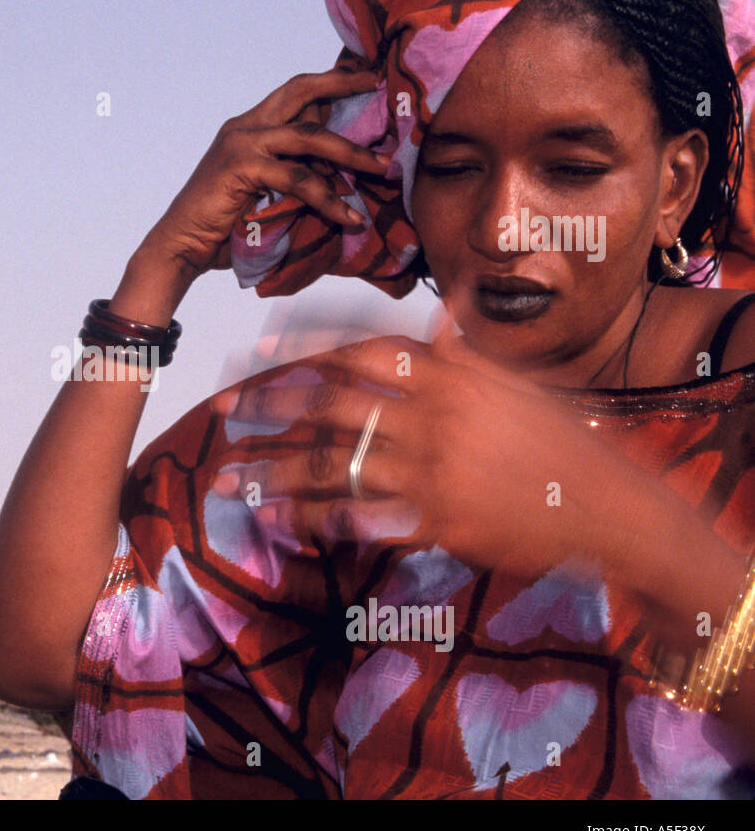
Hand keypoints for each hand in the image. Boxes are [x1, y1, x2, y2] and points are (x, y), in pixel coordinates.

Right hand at [145, 70, 388, 281]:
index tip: (363, 78)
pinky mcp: (242, 168)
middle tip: (376, 83)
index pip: (292, 94)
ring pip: (308, 137)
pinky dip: (327, 198)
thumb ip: (290, 176)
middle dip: (340, 84)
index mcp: (248, 128)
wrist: (182, 247)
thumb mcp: (263, 192)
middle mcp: (244, 127)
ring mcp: (242, 144)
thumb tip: (335, 176)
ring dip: (350, 153)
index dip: (327, 81)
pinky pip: (298, 179)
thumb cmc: (222, 228)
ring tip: (381, 168)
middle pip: (299, 92)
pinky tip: (348, 216)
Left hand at [211, 318, 653, 581]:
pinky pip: (363, 518)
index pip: (361, 351)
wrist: (610, 503)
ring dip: (275, 472)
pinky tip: (280, 521)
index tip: (253, 353)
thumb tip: (443, 309)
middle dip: (269, 407)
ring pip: (335, 465)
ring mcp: (435, 470)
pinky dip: (317, 519)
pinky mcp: (438, 521)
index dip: (303, 350)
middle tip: (220, 413)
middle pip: (333, 404)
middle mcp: (436, 415)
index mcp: (451, 374)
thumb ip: (464, 350)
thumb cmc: (559, 438)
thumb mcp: (514, 381)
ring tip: (227, 479)